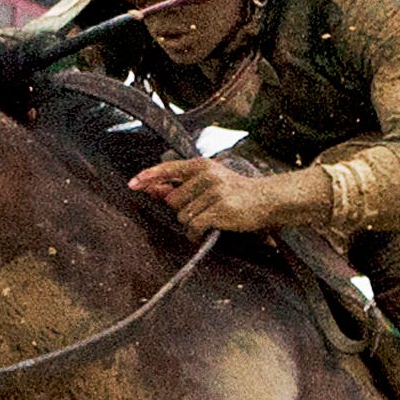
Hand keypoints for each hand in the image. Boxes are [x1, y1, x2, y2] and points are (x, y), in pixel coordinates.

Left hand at [129, 157, 327, 236]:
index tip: (132, 184)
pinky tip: (208, 230)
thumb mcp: (211, 182)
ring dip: (192, 223)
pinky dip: (197, 233)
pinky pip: (195, 227)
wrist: (267, 200)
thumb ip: (183, 185)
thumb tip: (154, 190)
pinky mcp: (220, 210)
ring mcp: (214, 192)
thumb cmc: (237, 192)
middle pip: (174, 200)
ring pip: (183, 216)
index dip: (148, 177)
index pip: (168, 169)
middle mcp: (207, 176)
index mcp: (202, 165)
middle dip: (183, 210)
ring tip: (211, 218)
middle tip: (204, 209)